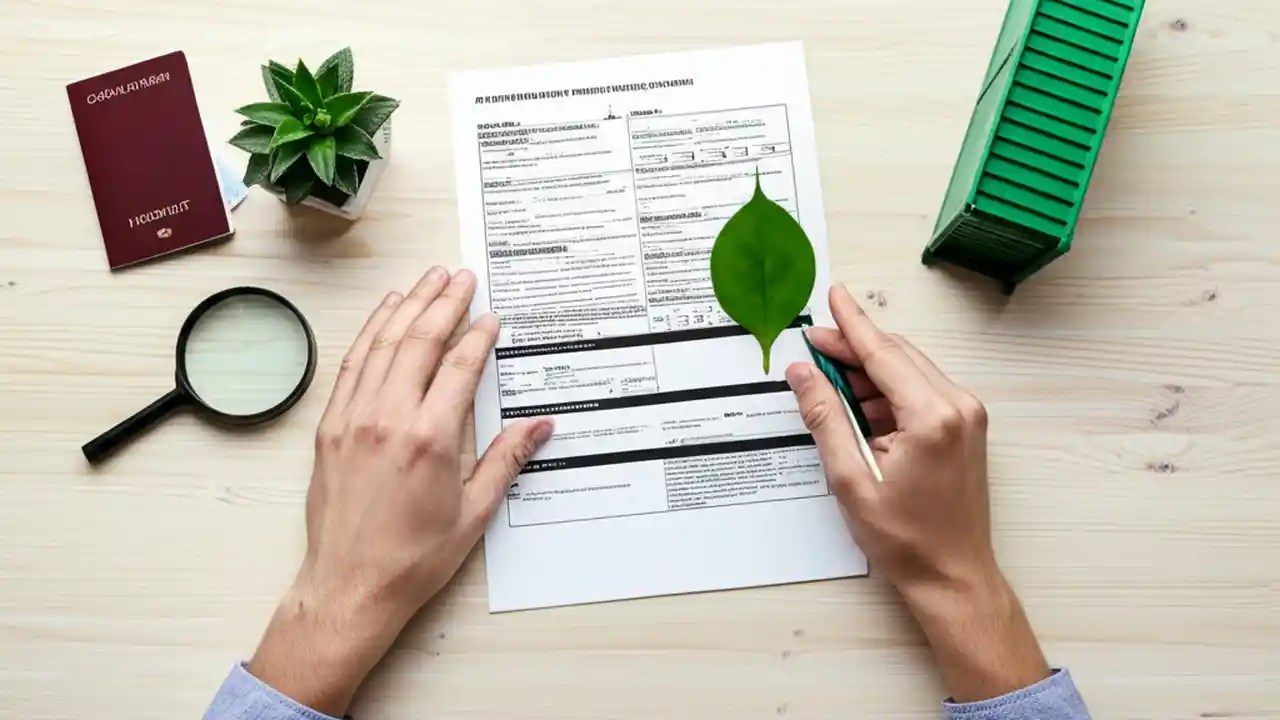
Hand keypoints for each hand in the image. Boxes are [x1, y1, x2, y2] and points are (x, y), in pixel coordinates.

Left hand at [247, 267, 552, 715]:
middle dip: (443, 303)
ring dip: (406, 307)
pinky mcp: (329, 428)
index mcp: (428, 439)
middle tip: (461, 277)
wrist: (349, 586)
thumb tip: (540, 426)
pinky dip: (369, 333)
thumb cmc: (411, 558)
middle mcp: (386, 419)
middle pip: (418, 342)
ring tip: (426, 280)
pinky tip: (383, 315)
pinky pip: (352, 365)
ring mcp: (352, 419)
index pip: (457, 367)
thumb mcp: (473, 513)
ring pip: (382, 345)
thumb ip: (506, 460)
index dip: (477, 336)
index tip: (490, 317)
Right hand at [786, 285, 1047, 702]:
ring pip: (908, 371)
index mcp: (933, 416)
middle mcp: (958, 407)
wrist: (952, 575)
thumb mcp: (850, 477)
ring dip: (869, 372)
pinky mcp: (964, 428)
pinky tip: (860, 409)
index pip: (883, 353)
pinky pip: (920, 392)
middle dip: (854, 347)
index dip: (851, 324)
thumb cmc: (907, 539)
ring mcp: (966, 416)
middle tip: (814, 346)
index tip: (834, 297)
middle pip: (897, 356)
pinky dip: (887, 392)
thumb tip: (804, 373)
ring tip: (829, 388)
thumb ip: (825, 417)